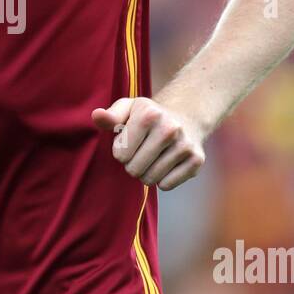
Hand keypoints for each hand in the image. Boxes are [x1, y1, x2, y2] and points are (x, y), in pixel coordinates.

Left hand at [91, 97, 205, 190]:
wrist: (187, 116)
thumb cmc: (148, 116)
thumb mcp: (128, 109)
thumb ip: (110, 116)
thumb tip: (97, 116)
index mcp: (149, 114)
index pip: (120, 155)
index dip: (121, 151)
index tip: (130, 141)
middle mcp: (170, 128)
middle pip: (134, 169)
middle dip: (133, 164)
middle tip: (141, 151)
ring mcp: (185, 145)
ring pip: (150, 179)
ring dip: (147, 172)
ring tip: (154, 156)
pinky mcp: (196, 160)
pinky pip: (167, 185)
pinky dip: (163, 179)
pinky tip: (167, 163)